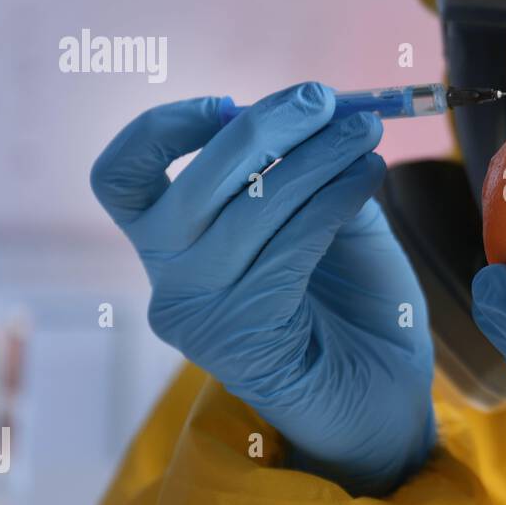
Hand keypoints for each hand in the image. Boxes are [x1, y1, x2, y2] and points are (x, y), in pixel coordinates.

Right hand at [90, 82, 434, 496]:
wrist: (384, 405)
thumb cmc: (356, 311)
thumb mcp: (331, 224)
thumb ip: (310, 174)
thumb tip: (318, 113)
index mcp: (172, 249)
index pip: (121, 181)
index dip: (161, 130)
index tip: (225, 101)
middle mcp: (170, 285)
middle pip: (190, 187)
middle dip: (264, 128)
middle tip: (325, 100)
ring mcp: (201, 318)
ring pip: (249, 212)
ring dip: (314, 160)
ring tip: (364, 136)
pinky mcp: (243, 342)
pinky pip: (288, 247)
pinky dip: (331, 200)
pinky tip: (368, 177)